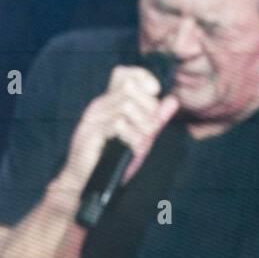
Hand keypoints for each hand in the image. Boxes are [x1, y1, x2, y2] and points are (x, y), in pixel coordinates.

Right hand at [60, 67, 179, 190]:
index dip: (142, 77)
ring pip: (127, 105)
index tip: (155, 92)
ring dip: (142, 125)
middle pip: (130, 88)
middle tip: (150, 129)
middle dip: (148, 107)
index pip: (124, 73)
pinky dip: (132, 137)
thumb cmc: (110, 161)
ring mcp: (92, 120)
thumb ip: (155, 119)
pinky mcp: (90, 135)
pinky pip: (118, 125)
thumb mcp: (140, 137)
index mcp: (108, 103)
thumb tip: (173, 100)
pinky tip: (131, 148)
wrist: (86, 184)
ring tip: (141, 141)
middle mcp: (99, 106)